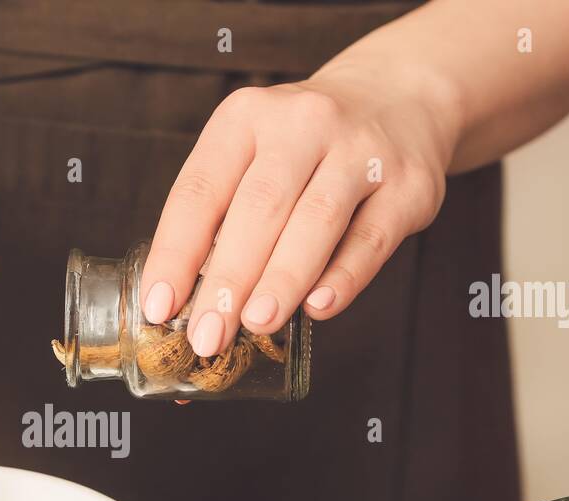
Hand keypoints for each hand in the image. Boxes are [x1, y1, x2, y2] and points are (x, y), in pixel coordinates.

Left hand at [140, 64, 457, 355]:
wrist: (397, 97)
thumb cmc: (303, 149)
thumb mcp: (253, 155)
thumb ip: (223, 219)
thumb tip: (187, 309)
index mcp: (245, 118)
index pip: (199, 191)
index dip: (175, 252)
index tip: (158, 306)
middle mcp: (303, 124)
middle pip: (258, 208)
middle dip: (228, 280)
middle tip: (207, 334)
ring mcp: (361, 150)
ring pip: (316, 220)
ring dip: (282, 279)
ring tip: (255, 324)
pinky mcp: (409, 184)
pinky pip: (371, 237)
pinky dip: (344, 276)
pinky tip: (318, 308)